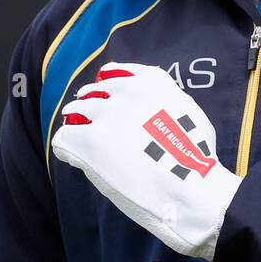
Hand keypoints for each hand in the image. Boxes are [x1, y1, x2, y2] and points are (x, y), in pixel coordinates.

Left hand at [51, 62, 242, 261]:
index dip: (110, 89)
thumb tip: (148, 111)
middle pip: (94, 90)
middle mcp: (125, 91)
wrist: (190, 188)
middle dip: (91, 105)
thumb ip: (164, 102)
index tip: (107, 100)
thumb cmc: (196, 160)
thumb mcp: (188, 114)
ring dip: (77, 123)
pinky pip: (64, 137)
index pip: (116, 73)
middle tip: (90, 120)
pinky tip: (73, 156)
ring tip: (79, 137)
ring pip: (75, 110)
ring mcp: (105, 115)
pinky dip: (67, 147)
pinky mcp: (88, 141)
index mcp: (151, 82)